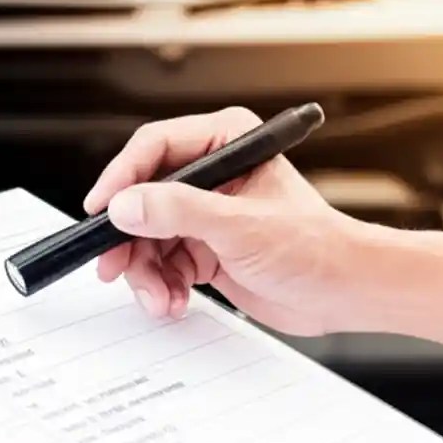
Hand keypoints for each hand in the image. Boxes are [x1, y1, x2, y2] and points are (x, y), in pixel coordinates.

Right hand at [83, 107, 369, 335]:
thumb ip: (178, 211)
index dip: (122, 179)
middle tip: (114, 266)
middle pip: (142, 198)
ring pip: (146, 237)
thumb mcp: (240, 226)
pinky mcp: (203, 248)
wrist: (342, 293)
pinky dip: (161, 286)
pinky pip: (161, 264)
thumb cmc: (314, 247)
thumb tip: (127, 205)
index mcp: (226, 142)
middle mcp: (211, 173)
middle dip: (129, 239)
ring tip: (161, 298)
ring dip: (146, 273)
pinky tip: (175, 301)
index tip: (100, 210)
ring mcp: (204, 213)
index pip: (154, 148)